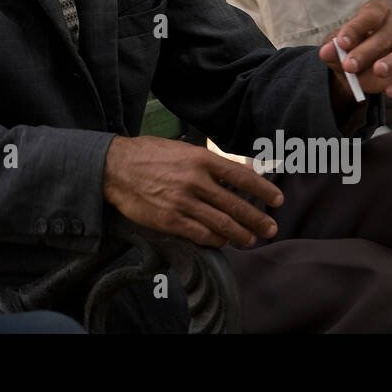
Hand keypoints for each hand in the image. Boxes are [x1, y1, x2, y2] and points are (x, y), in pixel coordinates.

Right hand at [102, 135, 282, 247]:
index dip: (263, 190)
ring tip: (250, 239)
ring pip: (222, 224)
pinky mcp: (170, 220)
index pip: (241, 176)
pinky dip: (216, 240)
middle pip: (236, 205)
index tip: (277, 200)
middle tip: (270, 228)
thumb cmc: (148, 155)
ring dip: (241, 234)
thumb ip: (205, 163)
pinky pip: (201, 235)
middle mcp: (195, 181)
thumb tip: (231, 176)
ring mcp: (183, 202)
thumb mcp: (181, 150)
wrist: (115, 167)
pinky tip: (223, 241)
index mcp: (200, 160)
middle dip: (258, 219)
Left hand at [317, 0, 391, 104]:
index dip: (355, 28)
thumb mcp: (335, 45)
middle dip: (366, 51)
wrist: (355, 67)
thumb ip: (331, 46)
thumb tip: (326, 51)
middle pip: (386, 35)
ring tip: (378, 71)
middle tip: (349, 65)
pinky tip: (390, 92)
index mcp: (377, 12)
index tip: (341, 43)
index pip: (370, 15)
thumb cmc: (348, 47)